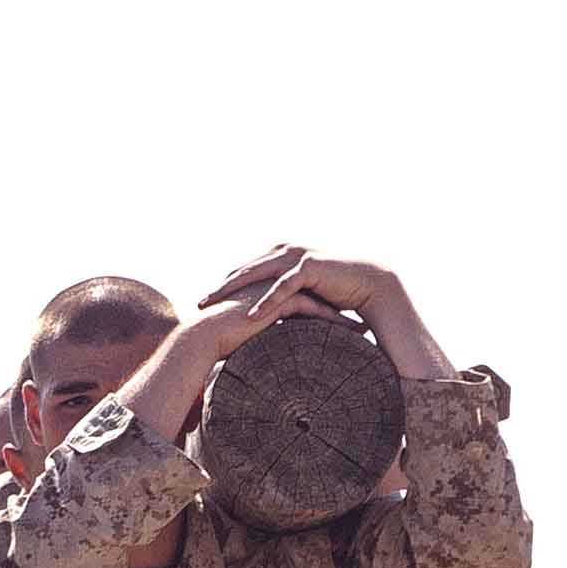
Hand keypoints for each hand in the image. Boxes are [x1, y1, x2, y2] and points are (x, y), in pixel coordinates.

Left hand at [198, 243, 450, 382]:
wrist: (368, 283)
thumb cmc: (333, 290)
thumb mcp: (299, 294)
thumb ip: (279, 298)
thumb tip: (257, 316)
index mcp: (279, 255)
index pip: (244, 271)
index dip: (223, 286)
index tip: (203, 304)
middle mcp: (285, 251)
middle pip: (244, 270)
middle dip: (220, 288)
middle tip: (198, 304)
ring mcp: (297, 256)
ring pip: (258, 274)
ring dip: (234, 291)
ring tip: (215, 307)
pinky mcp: (311, 266)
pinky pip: (284, 286)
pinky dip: (267, 300)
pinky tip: (251, 317)